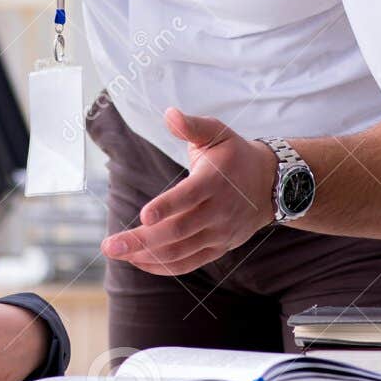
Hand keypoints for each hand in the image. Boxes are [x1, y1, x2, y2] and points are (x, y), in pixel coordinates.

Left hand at [99, 107, 277, 275]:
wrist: (271, 185)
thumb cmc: (234, 155)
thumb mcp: (217, 132)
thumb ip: (192, 125)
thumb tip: (169, 114)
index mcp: (215, 181)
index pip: (189, 197)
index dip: (166, 207)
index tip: (143, 215)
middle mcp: (218, 211)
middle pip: (178, 231)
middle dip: (141, 240)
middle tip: (109, 245)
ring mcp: (219, 233)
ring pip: (180, 251)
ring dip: (146, 256)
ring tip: (116, 252)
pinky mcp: (218, 248)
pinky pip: (188, 263)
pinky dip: (162, 266)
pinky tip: (138, 260)